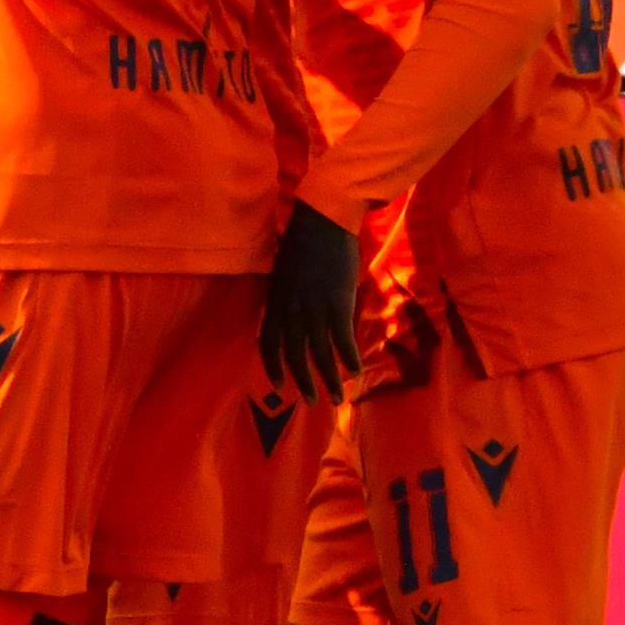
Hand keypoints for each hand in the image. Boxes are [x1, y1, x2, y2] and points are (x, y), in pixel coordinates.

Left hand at [258, 200, 361, 403]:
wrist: (321, 222)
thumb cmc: (301, 242)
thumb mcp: (282, 273)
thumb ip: (284, 298)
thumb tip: (287, 315)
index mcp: (275, 302)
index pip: (268, 343)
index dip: (272, 367)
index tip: (279, 385)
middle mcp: (290, 311)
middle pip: (293, 356)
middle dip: (302, 381)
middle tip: (311, 401)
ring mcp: (314, 309)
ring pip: (319, 354)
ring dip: (328, 379)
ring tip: (336, 399)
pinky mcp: (337, 304)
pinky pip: (342, 339)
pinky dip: (349, 358)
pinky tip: (356, 371)